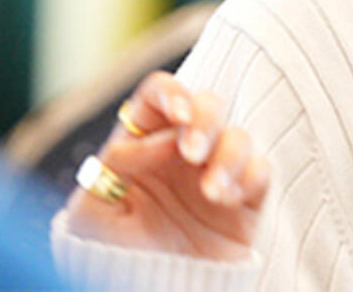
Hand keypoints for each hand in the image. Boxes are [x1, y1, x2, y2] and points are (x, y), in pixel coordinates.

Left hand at [65, 71, 269, 260]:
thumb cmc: (111, 261)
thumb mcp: (91, 213)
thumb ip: (116, 163)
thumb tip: (162, 140)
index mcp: (143, 145)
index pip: (159, 96)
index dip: (171, 93)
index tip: (178, 113)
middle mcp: (182, 153)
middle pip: (207, 104)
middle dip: (204, 120)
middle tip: (193, 152)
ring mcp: (215, 174)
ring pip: (238, 135)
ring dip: (228, 155)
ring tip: (212, 192)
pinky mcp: (245, 201)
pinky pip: (261, 170)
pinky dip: (249, 176)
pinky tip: (228, 200)